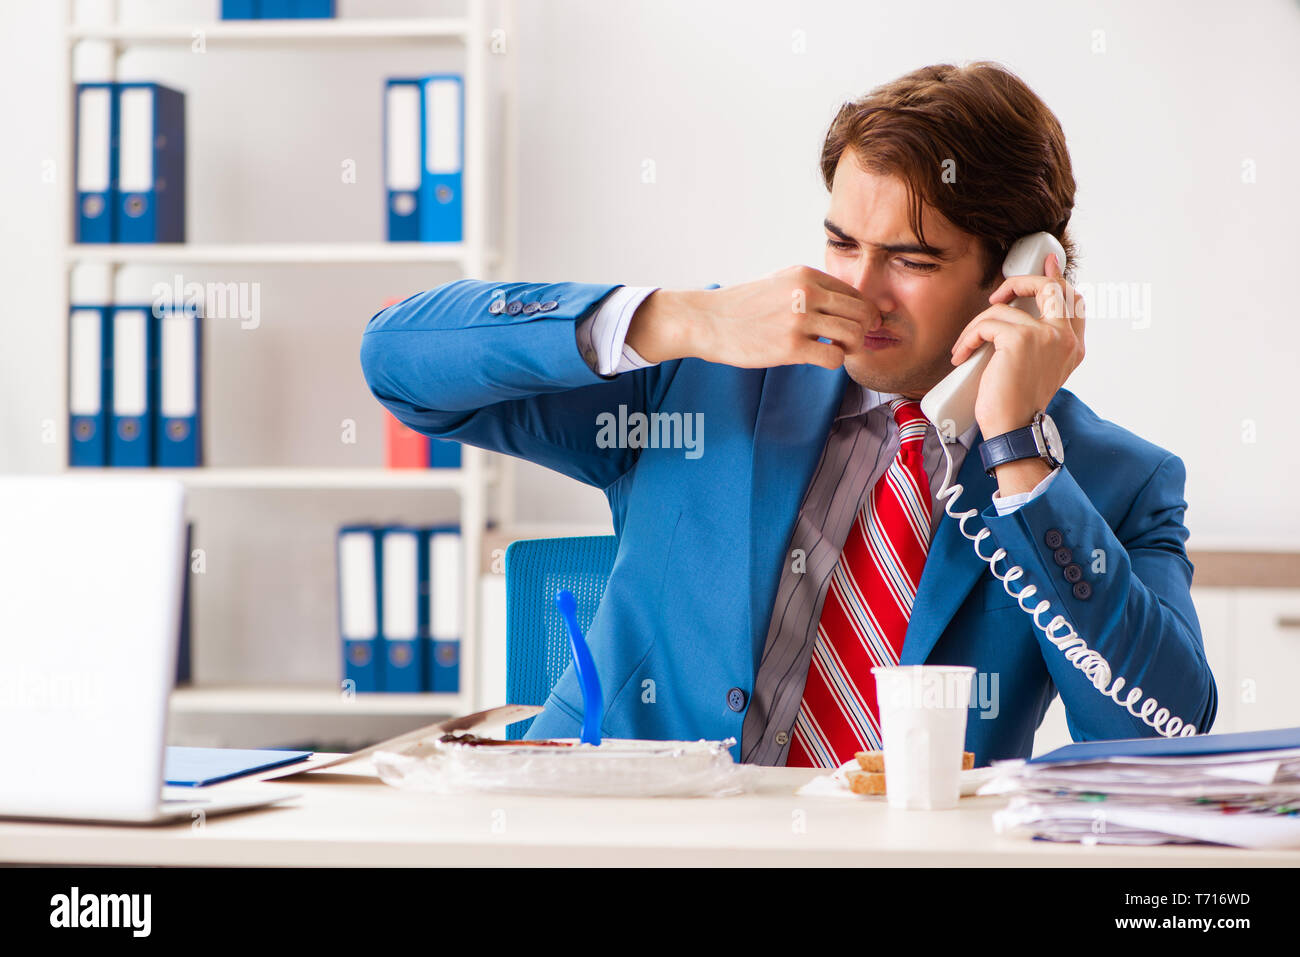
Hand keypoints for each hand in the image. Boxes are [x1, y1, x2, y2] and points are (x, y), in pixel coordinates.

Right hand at [625, 266, 876, 368]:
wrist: (708, 320)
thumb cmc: (742, 305)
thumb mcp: (779, 282)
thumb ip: (810, 287)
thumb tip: (842, 301)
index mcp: (805, 275)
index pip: (854, 293)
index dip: (862, 312)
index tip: (856, 325)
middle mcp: (806, 294)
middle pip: (861, 312)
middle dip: (864, 329)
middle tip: (852, 341)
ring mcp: (799, 320)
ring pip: (853, 334)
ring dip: (851, 347)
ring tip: (837, 351)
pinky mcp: (790, 348)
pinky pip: (834, 357)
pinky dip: (835, 362)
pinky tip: (821, 359)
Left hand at [949, 253, 1085, 437]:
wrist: (1013, 430)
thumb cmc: (1017, 405)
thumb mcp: (1035, 371)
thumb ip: (1035, 343)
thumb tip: (1017, 315)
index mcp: (1072, 346)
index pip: (1074, 300)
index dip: (1058, 278)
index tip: (1046, 264)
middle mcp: (1065, 338)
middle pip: (1051, 286)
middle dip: (1020, 281)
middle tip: (997, 295)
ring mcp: (1045, 335)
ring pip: (1004, 308)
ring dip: (977, 325)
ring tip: (966, 347)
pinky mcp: (1020, 339)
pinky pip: (986, 323)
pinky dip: (968, 338)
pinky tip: (961, 355)